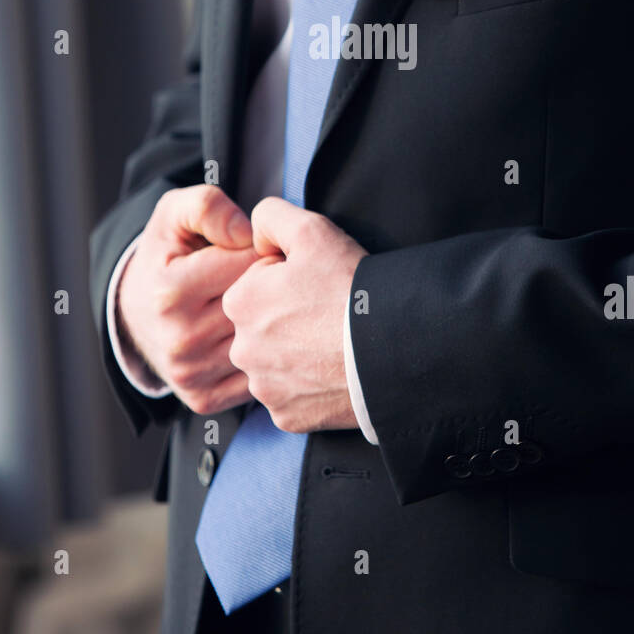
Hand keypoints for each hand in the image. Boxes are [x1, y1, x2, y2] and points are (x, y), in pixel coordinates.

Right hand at [117, 185, 258, 414]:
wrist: (135, 311)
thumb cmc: (165, 256)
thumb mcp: (174, 214)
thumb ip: (207, 206)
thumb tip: (245, 232)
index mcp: (171, 291)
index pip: (248, 262)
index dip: (259, 249)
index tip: (252, 250)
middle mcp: (179, 338)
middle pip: (260, 303)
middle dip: (271, 284)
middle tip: (261, 277)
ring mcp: (191, 373)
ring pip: (264, 340)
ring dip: (273, 320)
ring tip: (259, 303)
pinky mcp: (203, 398)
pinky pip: (258, 374)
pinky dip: (265, 355)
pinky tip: (255, 337)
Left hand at [222, 198, 367, 432]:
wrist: (393, 347)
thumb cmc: (351, 289)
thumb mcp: (311, 229)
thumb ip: (270, 216)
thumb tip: (254, 232)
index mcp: (240, 303)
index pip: (257, 283)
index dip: (289, 278)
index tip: (315, 282)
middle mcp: (242, 350)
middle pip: (263, 325)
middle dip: (287, 317)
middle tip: (327, 310)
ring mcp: (265, 388)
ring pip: (276, 361)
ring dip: (297, 351)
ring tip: (333, 340)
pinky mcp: (287, 416)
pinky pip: (292, 394)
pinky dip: (310, 384)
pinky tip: (333, 368)